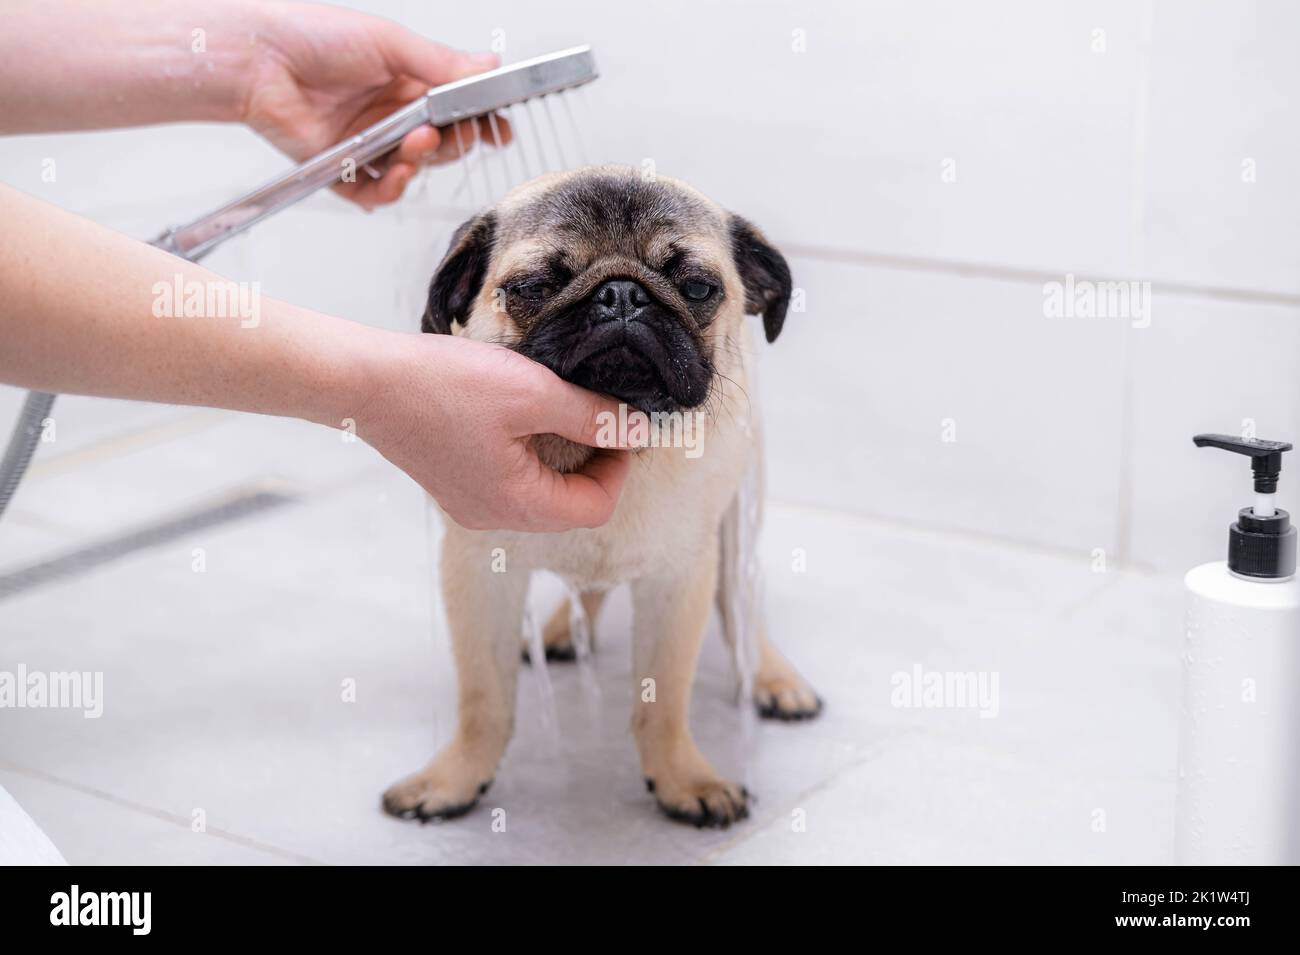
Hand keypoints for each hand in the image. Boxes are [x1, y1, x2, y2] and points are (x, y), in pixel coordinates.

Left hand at [243, 2, 508, 208]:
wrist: (258, 59)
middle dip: (453, 142)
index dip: (480, 122)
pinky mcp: (342, 169)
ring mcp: (367, 143)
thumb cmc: (312, 36)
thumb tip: (489, 66)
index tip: (499, 131)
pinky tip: (394, 172)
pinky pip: (375, 193)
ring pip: (411, 170)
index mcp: (406, 81)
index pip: (456, 108)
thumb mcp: (389, 42)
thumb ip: (441, 63)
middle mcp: (389, 114)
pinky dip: (389, 189)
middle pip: (441, 144)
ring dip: (420, 163)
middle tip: (452, 131)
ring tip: (415, 143)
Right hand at [354, 333, 632, 531]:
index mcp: (518, 505)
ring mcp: (471, 504)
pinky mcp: (455, 484)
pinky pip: (509, 480)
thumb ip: (591, 416)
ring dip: (561, 456)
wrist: (365, 380)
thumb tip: (637, 430)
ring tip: (561, 410)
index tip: (620, 424)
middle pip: (570, 505)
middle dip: (593, 461)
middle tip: (598, 412)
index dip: (619, 466)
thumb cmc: (443, 385)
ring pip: (540, 493)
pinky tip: (523, 417)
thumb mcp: (532, 393)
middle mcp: (494, 517)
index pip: (596, 507)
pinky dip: (529, 454)